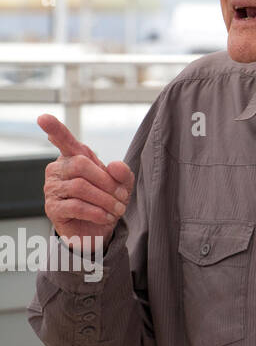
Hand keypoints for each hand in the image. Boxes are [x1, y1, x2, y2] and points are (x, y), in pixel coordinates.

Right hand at [37, 114, 133, 244]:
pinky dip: (97, 212)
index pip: (64, 141)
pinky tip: (105, 217)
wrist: (100, 228)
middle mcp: (58, 169)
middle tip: (122, 196)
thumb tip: (114, 165)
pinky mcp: (52, 208)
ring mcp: (52, 188)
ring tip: (117, 209)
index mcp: (74, 157)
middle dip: (107, 181)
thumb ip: (122, 172)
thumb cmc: (108, 200)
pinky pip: (76, 206)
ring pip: (80, 187)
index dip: (55, 129)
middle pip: (81, 165)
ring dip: (105, 199)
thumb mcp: (123, 184)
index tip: (43, 117)